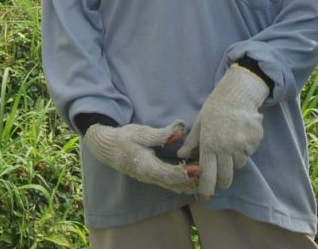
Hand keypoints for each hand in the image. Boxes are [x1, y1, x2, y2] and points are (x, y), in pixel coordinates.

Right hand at [83, 122, 201, 193]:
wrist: (107, 147)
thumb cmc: (123, 138)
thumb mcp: (142, 132)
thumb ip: (162, 134)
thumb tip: (180, 130)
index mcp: (146, 166)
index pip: (169, 174)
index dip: (185, 173)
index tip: (200, 169)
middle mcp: (149, 176)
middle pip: (175, 185)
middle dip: (193, 183)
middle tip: (211, 178)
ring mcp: (150, 178)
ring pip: (173, 186)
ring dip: (189, 184)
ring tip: (207, 180)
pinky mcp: (151, 176)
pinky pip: (169, 183)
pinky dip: (183, 182)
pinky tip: (193, 178)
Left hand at [178, 64, 268, 197]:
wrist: (238, 93)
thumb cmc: (215, 107)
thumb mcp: (200, 122)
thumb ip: (192, 141)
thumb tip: (181, 154)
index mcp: (209, 143)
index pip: (207, 172)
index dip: (207, 187)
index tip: (205, 196)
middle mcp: (226, 147)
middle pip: (225, 176)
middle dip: (223, 181)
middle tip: (221, 180)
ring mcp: (242, 144)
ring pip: (239, 164)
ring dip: (235, 160)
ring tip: (231, 142)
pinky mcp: (254, 140)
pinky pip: (249, 152)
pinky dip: (246, 148)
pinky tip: (241, 134)